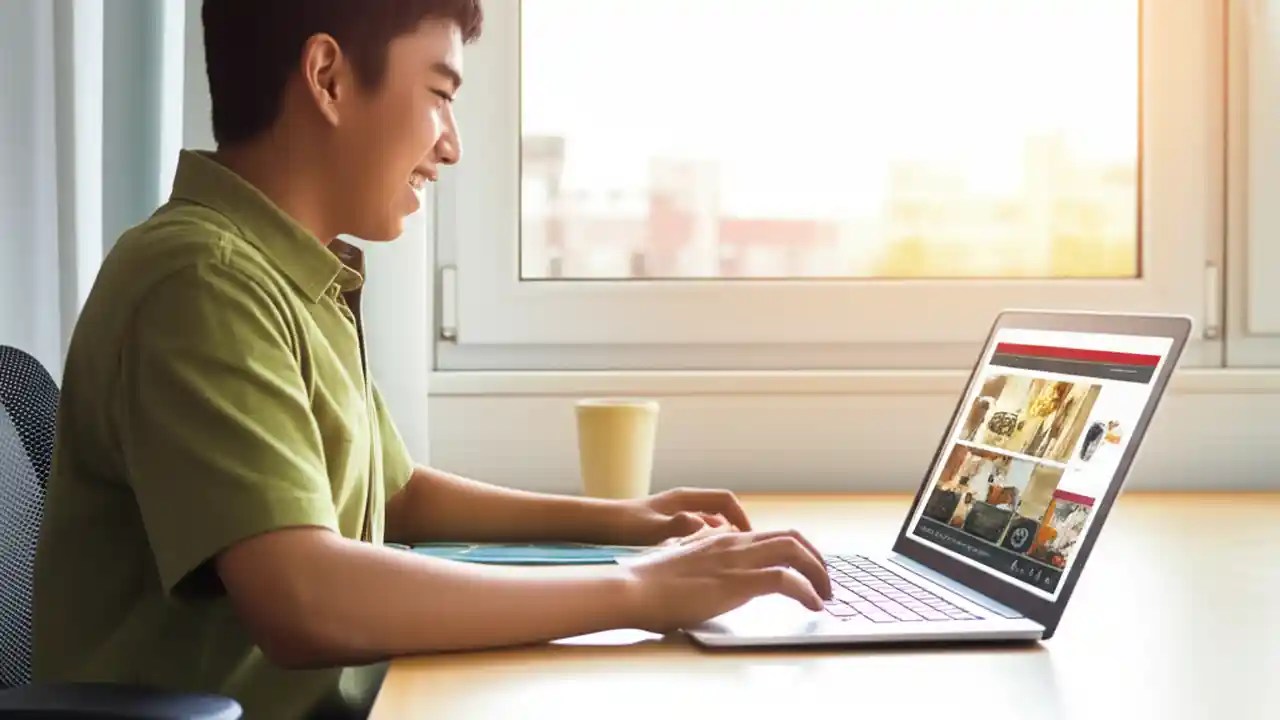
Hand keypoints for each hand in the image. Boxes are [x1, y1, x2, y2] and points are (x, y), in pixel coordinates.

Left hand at [607, 487, 753, 545]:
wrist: (598, 526)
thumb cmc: (624, 527)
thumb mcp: (652, 529)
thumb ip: (677, 526)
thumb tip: (701, 523)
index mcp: (684, 499)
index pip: (726, 501)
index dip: (742, 517)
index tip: (752, 537)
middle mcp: (682, 503)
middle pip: (721, 510)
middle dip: (736, 528)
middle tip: (748, 551)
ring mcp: (675, 513)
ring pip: (708, 522)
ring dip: (722, 537)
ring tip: (731, 559)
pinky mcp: (667, 526)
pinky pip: (696, 531)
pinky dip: (706, 543)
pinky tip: (703, 562)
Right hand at [621, 529, 833, 633]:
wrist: (634, 589)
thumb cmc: (650, 582)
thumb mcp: (682, 561)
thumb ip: (702, 558)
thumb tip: (712, 570)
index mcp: (722, 538)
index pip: (772, 534)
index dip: (797, 550)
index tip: (806, 570)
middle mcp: (734, 542)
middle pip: (792, 536)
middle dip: (816, 558)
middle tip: (825, 581)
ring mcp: (737, 559)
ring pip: (795, 550)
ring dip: (818, 573)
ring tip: (825, 595)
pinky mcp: (738, 581)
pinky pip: (786, 579)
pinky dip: (807, 590)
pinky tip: (813, 605)